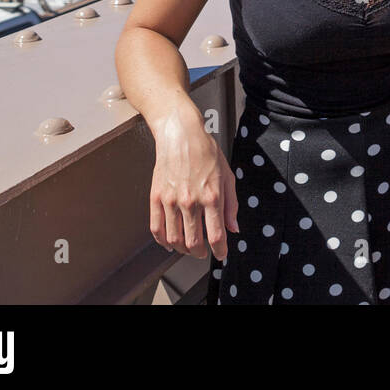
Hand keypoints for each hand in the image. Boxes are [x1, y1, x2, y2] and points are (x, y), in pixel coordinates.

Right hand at [149, 105, 238, 260]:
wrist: (181, 135)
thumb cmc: (206, 152)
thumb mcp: (228, 176)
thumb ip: (231, 205)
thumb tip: (233, 228)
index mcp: (211, 196)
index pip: (216, 235)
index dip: (220, 250)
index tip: (221, 254)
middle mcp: (190, 201)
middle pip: (193, 242)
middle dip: (201, 253)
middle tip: (204, 252)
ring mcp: (171, 200)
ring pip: (174, 238)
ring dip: (183, 249)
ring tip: (189, 247)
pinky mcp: (156, 197)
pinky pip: (156, 228)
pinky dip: (163, 240)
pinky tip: (169, 242)